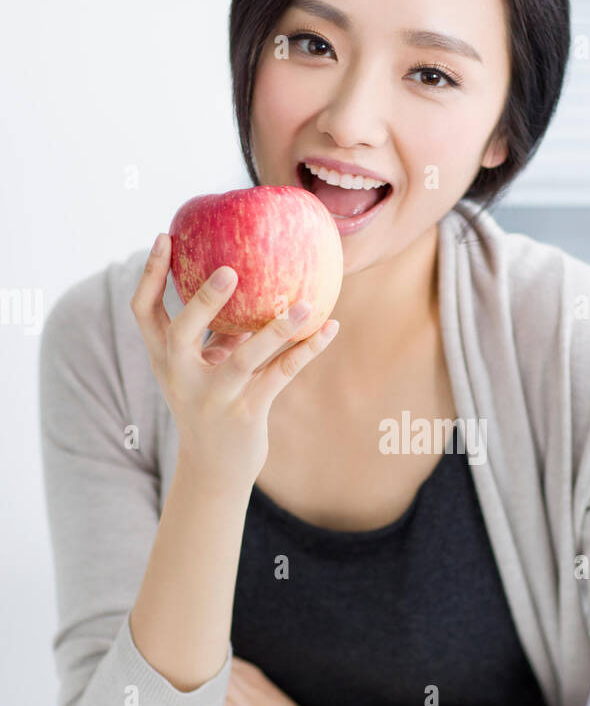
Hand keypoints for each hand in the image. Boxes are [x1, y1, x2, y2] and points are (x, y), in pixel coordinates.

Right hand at [129, 233, 339, 493]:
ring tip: (306, 304)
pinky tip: (330, 328)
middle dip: (205, 301)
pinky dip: (307, 349)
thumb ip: (216, 333)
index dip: (151, 274)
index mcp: (164, 358)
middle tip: (231, 269)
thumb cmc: (211, 404)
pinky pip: (281, 374)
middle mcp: (181, 376)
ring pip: (245, 358)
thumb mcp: (203, 368)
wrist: (214, 468)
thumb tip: (248, 282)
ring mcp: (214, 396)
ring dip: (277, 329)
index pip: (143, 311)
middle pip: (182, 332)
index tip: (165, 236)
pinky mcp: (246, 412)